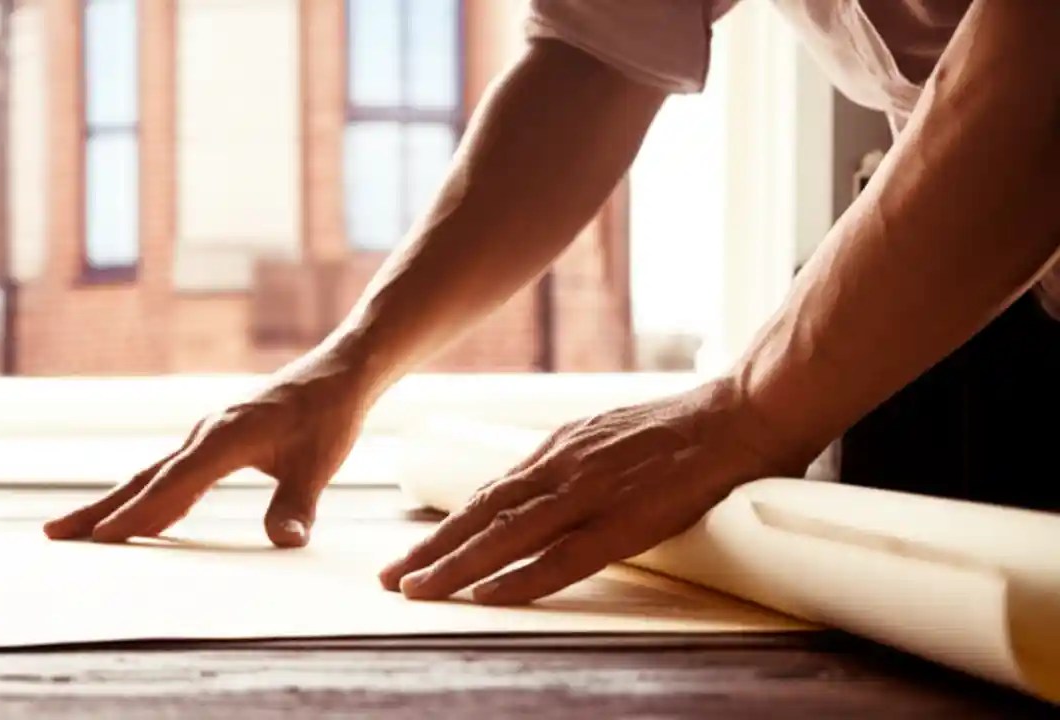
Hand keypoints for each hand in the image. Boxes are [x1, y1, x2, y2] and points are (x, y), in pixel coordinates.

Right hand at [43, 348, 370, 547]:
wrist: (340, 372)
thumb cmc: (329, 416)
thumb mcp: (320, 465)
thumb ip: (297, 506)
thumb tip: (284, 543)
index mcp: (224, 437)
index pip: (172, 483)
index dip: (137, 514)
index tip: (100, 539)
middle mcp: (206, 433)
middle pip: (144, 477)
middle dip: (99, 509)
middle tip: (53, 534)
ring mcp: (208, 434)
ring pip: (153, 473)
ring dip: (117, 502)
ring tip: (79, 530)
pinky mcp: (217, 438)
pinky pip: (174, 471)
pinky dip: (151, 494)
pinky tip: (147, 518)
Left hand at [377, 378, 791, 604]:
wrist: (738, 415)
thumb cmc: (679, 429)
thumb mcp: (607, 435)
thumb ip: (572, 463)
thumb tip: (542, 488)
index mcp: (558, 450)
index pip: (489, 496)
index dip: (448, 527)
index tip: (415, 552)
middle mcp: (562, 469)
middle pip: (483, 515)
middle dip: (432, 549)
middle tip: (390, 578)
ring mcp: (590, 493)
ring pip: (508, 535)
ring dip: (457, 566)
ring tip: (418, 590)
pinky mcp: (625, 519)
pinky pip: (562, 557)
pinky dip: (520, 578)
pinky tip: (488, 595)